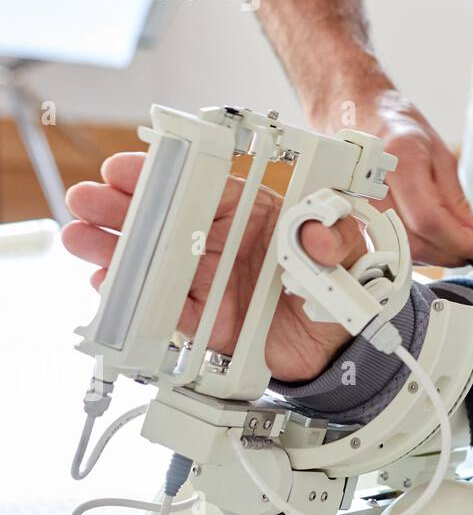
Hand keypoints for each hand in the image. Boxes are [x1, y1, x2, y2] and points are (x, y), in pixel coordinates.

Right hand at [62, 152, 365, 382]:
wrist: (339, 347)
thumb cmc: (341, 284)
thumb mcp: (349, 248)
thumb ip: (335, 235)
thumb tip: (317, 230)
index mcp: (256, 214)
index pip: (206, 187)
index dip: (168, 175)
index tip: (132, 167)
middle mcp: (226, 244)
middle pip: (168, 220)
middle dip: (126, 207)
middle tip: (90, 198)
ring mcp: (210, 281)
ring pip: (155, 260)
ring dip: (116, 249)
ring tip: (81, 237)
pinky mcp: (204, 321)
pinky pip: (161, 307)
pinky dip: (133, 298)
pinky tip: (108, 283)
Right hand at [317, 85, 472, 266]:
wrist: (353, 115)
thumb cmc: (398, 129)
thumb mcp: (440, 155)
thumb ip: (459, 202)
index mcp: (399, 158)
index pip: (428, 219)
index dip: (460, 241)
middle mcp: (371, 183)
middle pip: (414, 240)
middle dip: (452, 252)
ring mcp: (356, 202)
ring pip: (401, 249)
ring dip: (437, 255)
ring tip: (458, 241)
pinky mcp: (353, 217)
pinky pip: (389, 245)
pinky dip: (418, 249)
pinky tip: (434, 239)